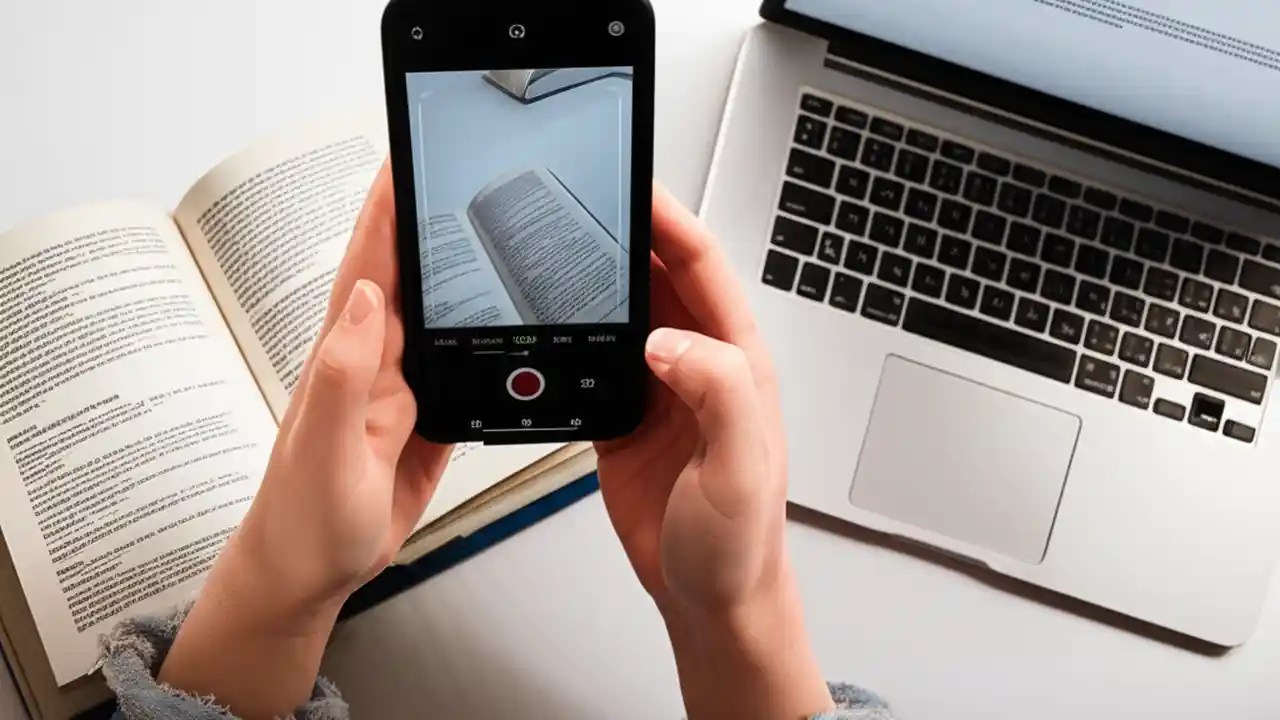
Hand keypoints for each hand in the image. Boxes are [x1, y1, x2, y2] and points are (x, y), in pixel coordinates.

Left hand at [160, 162, 452, 718]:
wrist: (311, 575)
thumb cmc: (303, 520)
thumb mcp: (323, 447)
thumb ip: (343, 373)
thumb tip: (366, 298)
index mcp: (350, 356)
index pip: (373, 264)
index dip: (389, 207)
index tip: (408, 156)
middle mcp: (375, 361)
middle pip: (411, 274)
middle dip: (430, 216)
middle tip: (459, 167)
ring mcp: (401, 389)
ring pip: (439, 313)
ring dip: (460, 267)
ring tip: (489, 220)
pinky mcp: (425, 419)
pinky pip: (460, 366)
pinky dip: (480, 333)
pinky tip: (499, 315)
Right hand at [596, 185, 830, 718]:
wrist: (708, 597)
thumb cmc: (740, 543)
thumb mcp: (742, 465)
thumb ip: (717, 391)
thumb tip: (666, 341)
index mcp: (735, 360)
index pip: (702, 266)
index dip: (669, 218)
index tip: (634, 183)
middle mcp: (698, 363)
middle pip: (658, 274)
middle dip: (625, 229)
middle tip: (582, 196)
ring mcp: (660, 386)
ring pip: (623, 308)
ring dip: (595, 275)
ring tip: (556, 240)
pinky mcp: (624, 413)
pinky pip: (594, 354)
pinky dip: (570, 330)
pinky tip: (547, 317)